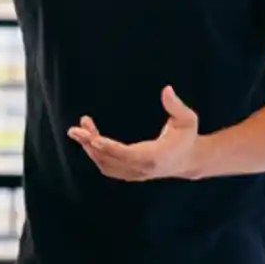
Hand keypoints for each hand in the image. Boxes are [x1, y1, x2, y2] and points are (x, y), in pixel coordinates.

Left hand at [67, 86, 203, 181]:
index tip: (93, 139)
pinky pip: (107, 166)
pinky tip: (88, 138)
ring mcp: (134, 173)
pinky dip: (95, 154)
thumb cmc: (187, 137)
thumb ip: (176, 105)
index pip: (127, 155)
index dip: (109, 148)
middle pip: (110, 161)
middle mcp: (142, 168)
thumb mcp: (188, 119)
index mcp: (154, 157)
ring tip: (79, 129)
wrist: (188, 160)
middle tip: (75, 129)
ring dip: (89, 149)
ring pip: (105, 165)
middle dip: (90, 145)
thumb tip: (166, 89)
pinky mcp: (130, 173)